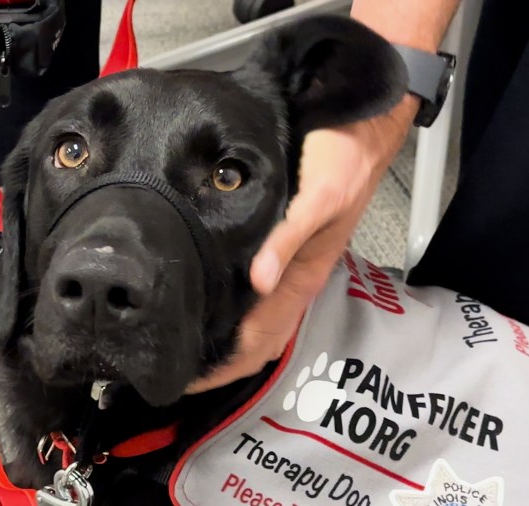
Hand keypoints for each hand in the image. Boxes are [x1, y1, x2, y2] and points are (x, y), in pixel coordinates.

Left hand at [187, 97, 418, 392]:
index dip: (224, 367)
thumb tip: (259, 283)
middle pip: (253, 340)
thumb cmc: (343, 164)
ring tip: (175, 345)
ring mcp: (285, 268)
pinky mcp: (278, 248)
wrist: (361, 132)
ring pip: (251, 320)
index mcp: (301, 278)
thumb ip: (289, 238)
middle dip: (216, 363)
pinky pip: (250, 294)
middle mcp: (291, 280)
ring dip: (219, 340)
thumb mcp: (320, 198)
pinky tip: (197, 303)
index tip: (182, 380)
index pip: (260, 341)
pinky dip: (226, 310)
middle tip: (166, 367)